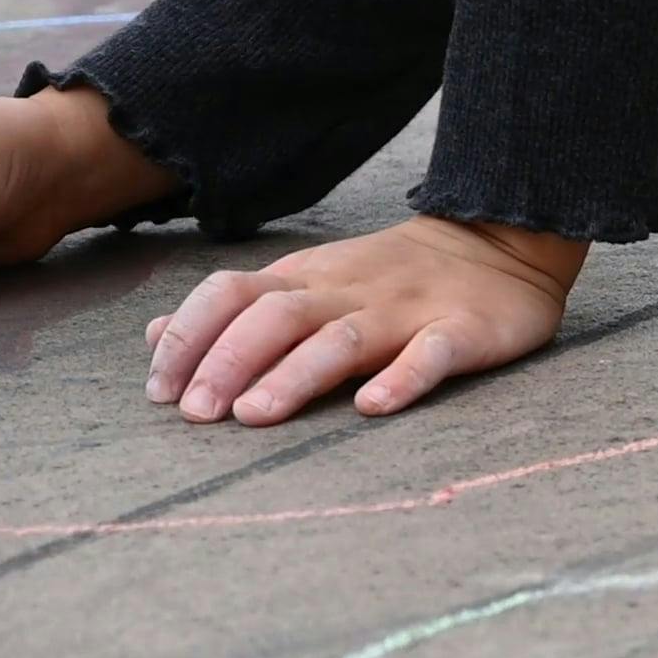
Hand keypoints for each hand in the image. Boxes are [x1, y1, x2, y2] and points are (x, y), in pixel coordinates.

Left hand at [149, 215, 587, 425]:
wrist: (500, 241)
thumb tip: (157, 336)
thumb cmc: (394, 275)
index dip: (190, 339)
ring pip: (341, 339)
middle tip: (199, 416)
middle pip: (275, 317)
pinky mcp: (464, 331)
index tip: (160, 391)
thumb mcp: (307, 281)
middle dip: (227, 362)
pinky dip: (402, 379)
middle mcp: (349, 292)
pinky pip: (431, 355)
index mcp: (308, 278)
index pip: (231, 295)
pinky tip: (373, 407)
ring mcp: (407, 311)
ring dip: (293, 376)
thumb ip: (239, 309)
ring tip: (256, 416)